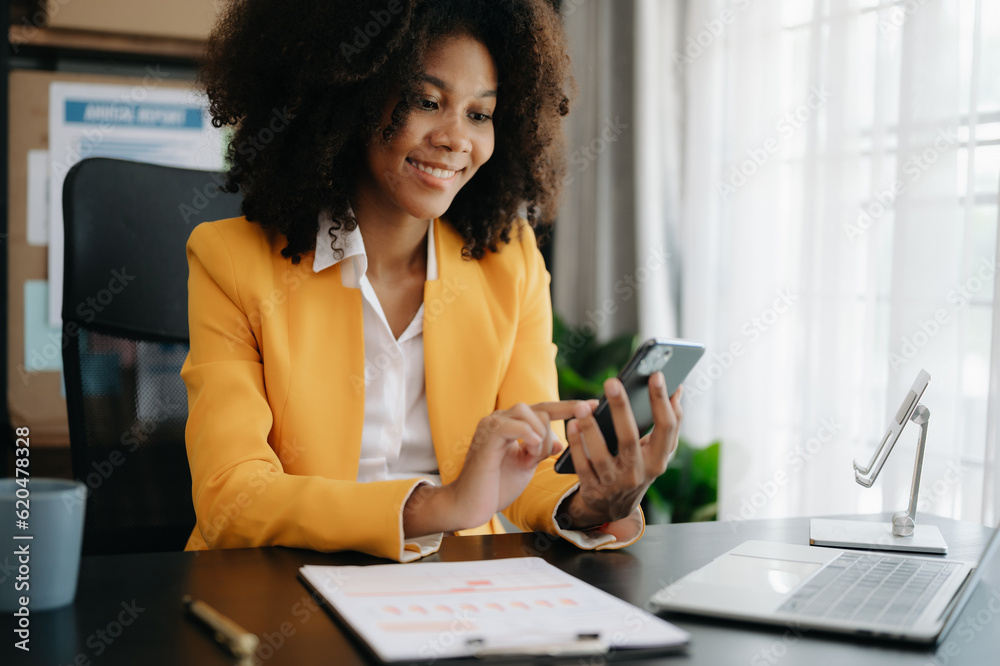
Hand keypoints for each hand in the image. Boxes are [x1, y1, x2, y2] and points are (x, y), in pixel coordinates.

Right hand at [403, 400, 585, 536]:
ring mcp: (491, 425)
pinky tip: (530, 450)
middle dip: (556, 426)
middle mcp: (500, 419)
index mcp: (511, 425)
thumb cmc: (495, 486)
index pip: (544, 409)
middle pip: (539, 408)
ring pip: (527, 412)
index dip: (569, 407)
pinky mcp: (485, 438)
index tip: (595, 406)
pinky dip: (526, 434)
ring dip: (540, 435)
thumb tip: (561, 442)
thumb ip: (541, 450)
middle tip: (558, 443)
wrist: (469, 505)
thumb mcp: (526, 466)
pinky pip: (511, 425)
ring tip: (534, 457)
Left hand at [559, 372, 682, 528]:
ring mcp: (615, 483)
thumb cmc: (639, 466)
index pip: (666, 427)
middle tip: (611, 382)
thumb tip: (678, 389)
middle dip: (621, 409)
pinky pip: (582, 465)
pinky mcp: (593, 488)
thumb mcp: (657, 451)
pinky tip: (572, 424)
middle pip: (630, 438)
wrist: (615, 506)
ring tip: (582, 406)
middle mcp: (639, 472)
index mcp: (659, 459)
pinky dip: (576, 445)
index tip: (655, 374)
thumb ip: (669, 421)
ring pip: (601, 455)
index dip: (661, 401)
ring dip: (590, 429)